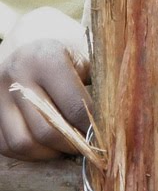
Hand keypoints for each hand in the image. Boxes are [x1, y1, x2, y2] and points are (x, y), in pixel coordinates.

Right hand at [0, 7, 90, 159]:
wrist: (30, 37)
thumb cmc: (65, 47)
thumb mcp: (85, 53)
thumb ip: (98, 80)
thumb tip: (112, 118)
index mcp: (46, 57)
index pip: (73, 106)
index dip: (90, 127)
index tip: (103, 135)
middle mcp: (18, 75)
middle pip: (46, 130)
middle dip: (71, 144)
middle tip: (87, 147)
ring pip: (24, 143)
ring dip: (49, 153)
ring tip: (68, 147)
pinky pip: (7, 145)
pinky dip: (29, 153)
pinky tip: (47, 146)